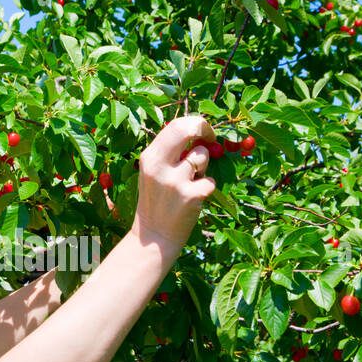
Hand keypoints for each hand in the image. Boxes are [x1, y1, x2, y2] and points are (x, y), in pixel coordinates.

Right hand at [132, 115, 216, 247]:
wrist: (154, 239)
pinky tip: (194, 197)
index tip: (203, 133)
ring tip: (191, 181)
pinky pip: (210, 180)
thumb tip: (197, 132)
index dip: (195, 123)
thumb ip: (170, 152)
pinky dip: (206, 187)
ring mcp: (175, 181)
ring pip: (203, 155)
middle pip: (188, 129)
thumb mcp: (153, 173)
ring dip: (204, 166)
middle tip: (211, 138)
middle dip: (204, 129)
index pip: (175, 125)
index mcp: (149, 157)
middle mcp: (159, 165)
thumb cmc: (157, 202)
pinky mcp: (191, 196)